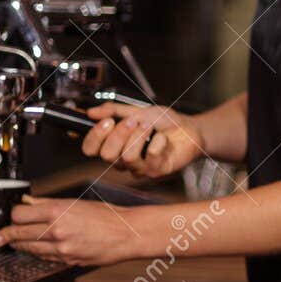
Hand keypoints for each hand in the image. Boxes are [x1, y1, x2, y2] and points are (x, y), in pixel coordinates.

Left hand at [0, 196, 144, 265]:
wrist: (128, 235)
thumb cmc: (108, 216)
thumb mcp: (77, 203)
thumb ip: (50, 204)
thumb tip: (30, 204)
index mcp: (57, 211)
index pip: (19, 214)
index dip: (12, 215)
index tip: (11, 216)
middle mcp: (56, 230)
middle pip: (18, 234)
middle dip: (6, 235)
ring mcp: (61, 248)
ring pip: (28, 249)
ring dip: (19, 246)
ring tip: (13, 243)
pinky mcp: (67, 260)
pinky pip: (44, 258)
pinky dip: (37, 253)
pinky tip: (36, 250)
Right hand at [82, 103, 202, 178]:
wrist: (190, 129)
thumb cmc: (165, 122)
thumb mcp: (138, 110)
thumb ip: (114, 111)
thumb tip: (90, 112)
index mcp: (114, 145)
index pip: (90, 150)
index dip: (94, 137)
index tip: (107, 121)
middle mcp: (123, 160)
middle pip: (106, 155)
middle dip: (118, 134)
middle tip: (132, 121)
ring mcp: (140, 168)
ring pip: (126, 158)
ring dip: (138, 137)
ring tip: (149, 126)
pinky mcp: (157, 171)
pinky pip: (150, 159)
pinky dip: (157, 143)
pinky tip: (163, 138)